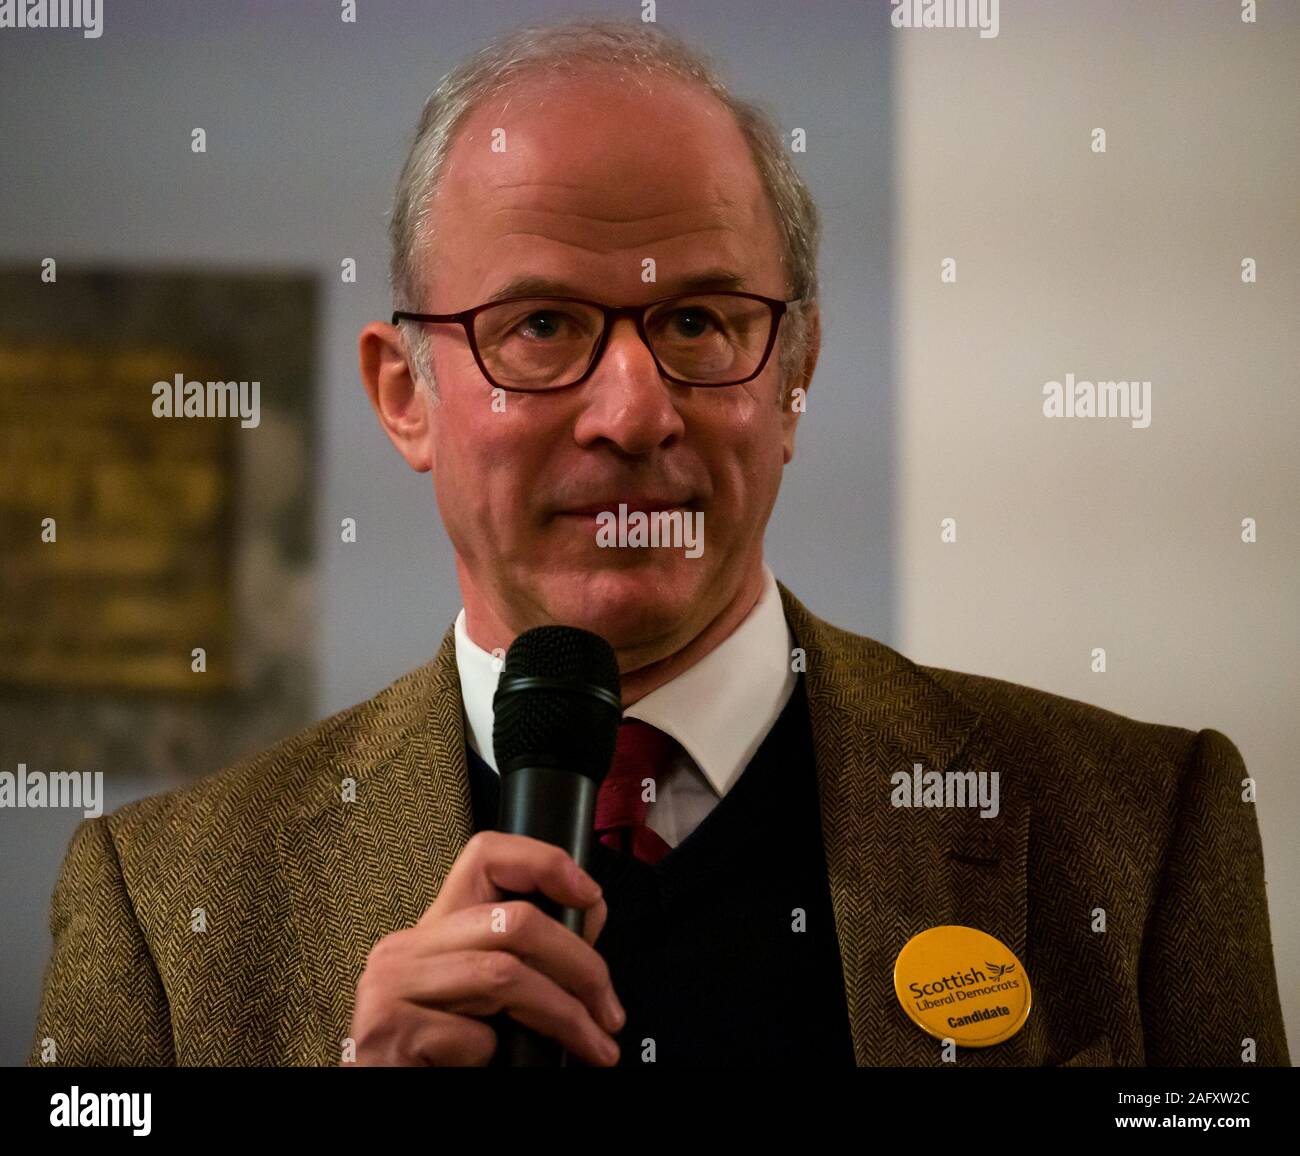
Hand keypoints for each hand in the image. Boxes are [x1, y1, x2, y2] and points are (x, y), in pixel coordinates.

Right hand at [346, 831, 624, 1065]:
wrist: (386, 1101)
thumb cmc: (444, 1055)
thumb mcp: (487, 996)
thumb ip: (526, 955)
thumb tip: (590, 916)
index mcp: (432, 930)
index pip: (485, 855)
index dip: (546, 862)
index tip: (590, 897)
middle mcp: (405, 948)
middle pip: (516, 919)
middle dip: (580, 965)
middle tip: (609, 1011)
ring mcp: (391, 987)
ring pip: (505, 974)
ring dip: (564, 1017)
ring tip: (593, 1047)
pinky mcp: (389, 1031)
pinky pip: (472, 1035)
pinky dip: (495, 1056)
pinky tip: (486, 1066)